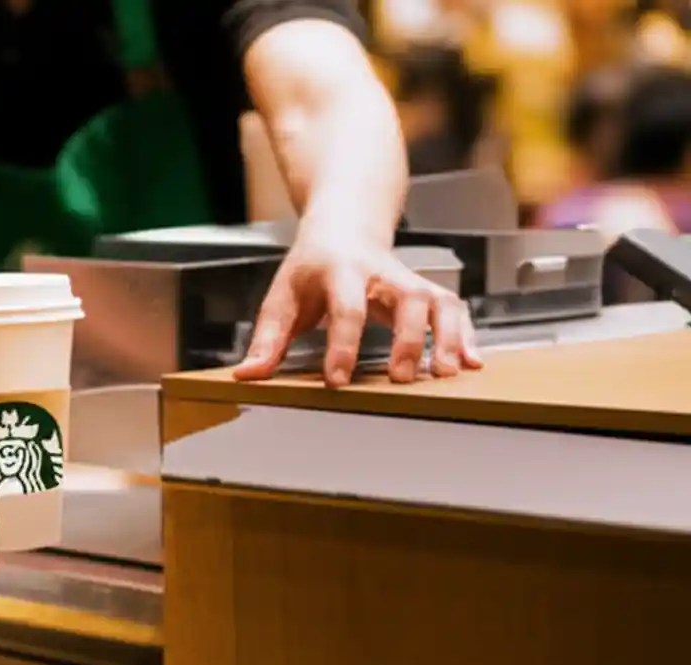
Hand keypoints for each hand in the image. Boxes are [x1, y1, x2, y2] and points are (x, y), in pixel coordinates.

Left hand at [233, 235, 482, 386]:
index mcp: (339, 272)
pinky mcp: (427, 290)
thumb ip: (268, 337)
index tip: (338, 381)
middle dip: (408, 338)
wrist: (343, 227)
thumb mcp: (282, 296)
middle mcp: (380, 274)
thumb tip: (248, 375)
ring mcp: (408, 280)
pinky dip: (467, 335)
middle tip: (401, 378)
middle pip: (407, 298)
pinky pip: (454, 308)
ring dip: (447, 337)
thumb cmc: (312, 269)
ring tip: (446, 373)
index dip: (342, 345)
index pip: (346, 308)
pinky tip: (473, 362)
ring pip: (439, 301)